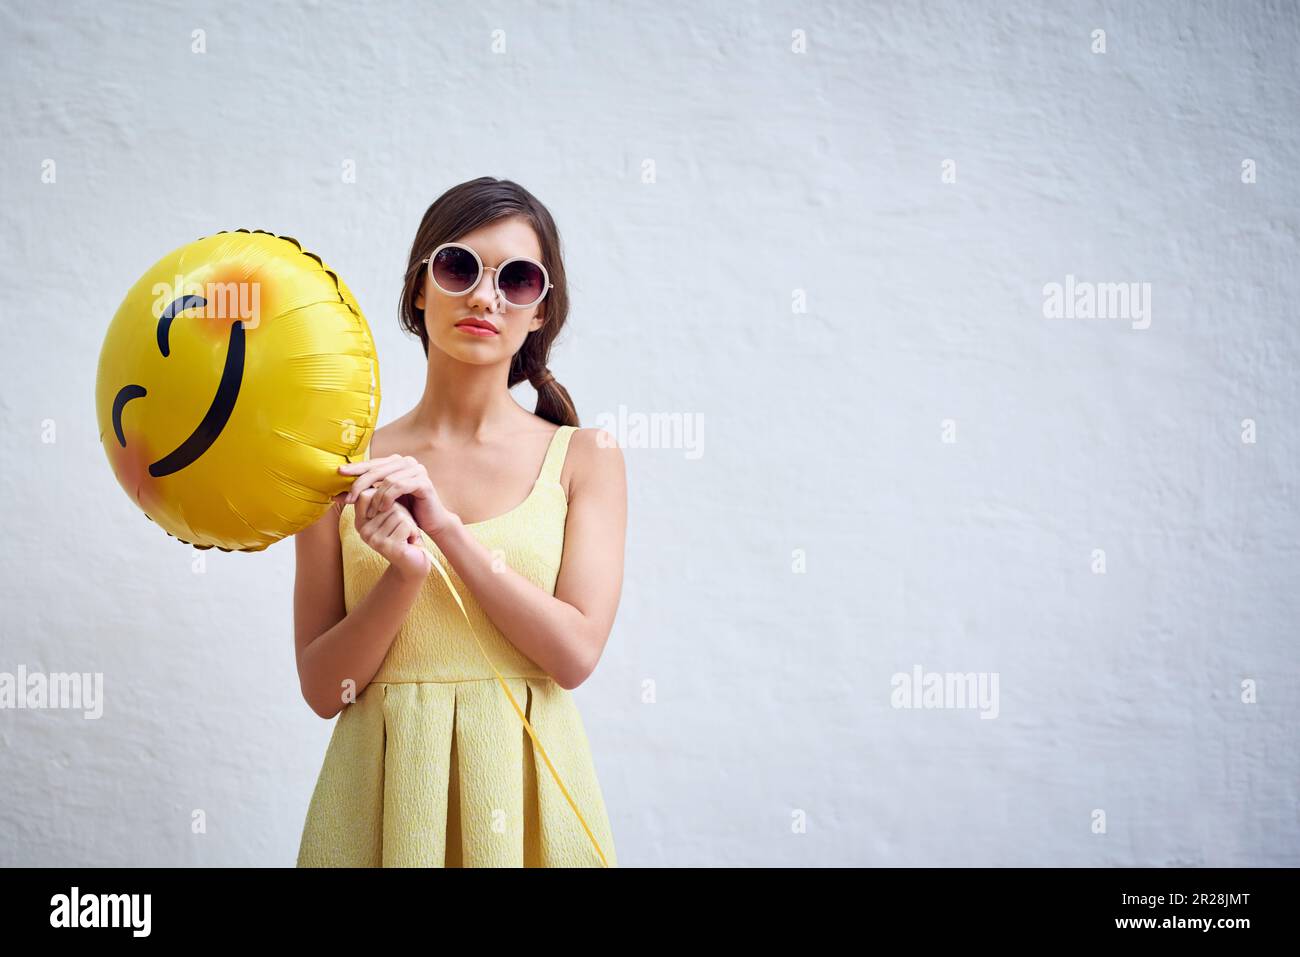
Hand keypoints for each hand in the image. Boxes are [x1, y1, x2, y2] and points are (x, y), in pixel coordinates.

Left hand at [335, 454, 456, 538]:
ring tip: (369, 512)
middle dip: (360, 484)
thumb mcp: (379, 503)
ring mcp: (417, 470)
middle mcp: (408, 462)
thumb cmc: (406, 512)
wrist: (432, 523)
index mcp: (397, 462)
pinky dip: (387, 498)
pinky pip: (399, 486)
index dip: (356, 468)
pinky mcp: (424, 481)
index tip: (339, 473)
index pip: (372, 463)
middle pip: (377, 469)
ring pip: (387, 479)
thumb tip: (335, 496)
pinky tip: (382, 509)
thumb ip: (361, 497)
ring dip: (375, 496)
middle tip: (350, 499)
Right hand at [349, 489, 429, 580]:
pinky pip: (406, 525)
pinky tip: (410, 541)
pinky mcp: (390, 547)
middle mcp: (363, 532)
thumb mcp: (389, 513)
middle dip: (401, 511)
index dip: (387, 498)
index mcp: (359, 522)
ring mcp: (375, 540)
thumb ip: (377, 497)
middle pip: (387, 502)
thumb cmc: (403, 534)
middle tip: (402, 527)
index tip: (392, 514)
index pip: (369, 493)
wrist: (414, 562)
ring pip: (399, 513)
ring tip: (406, 535)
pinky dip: (414, 531)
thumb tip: (366, 473)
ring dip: (409, 522)